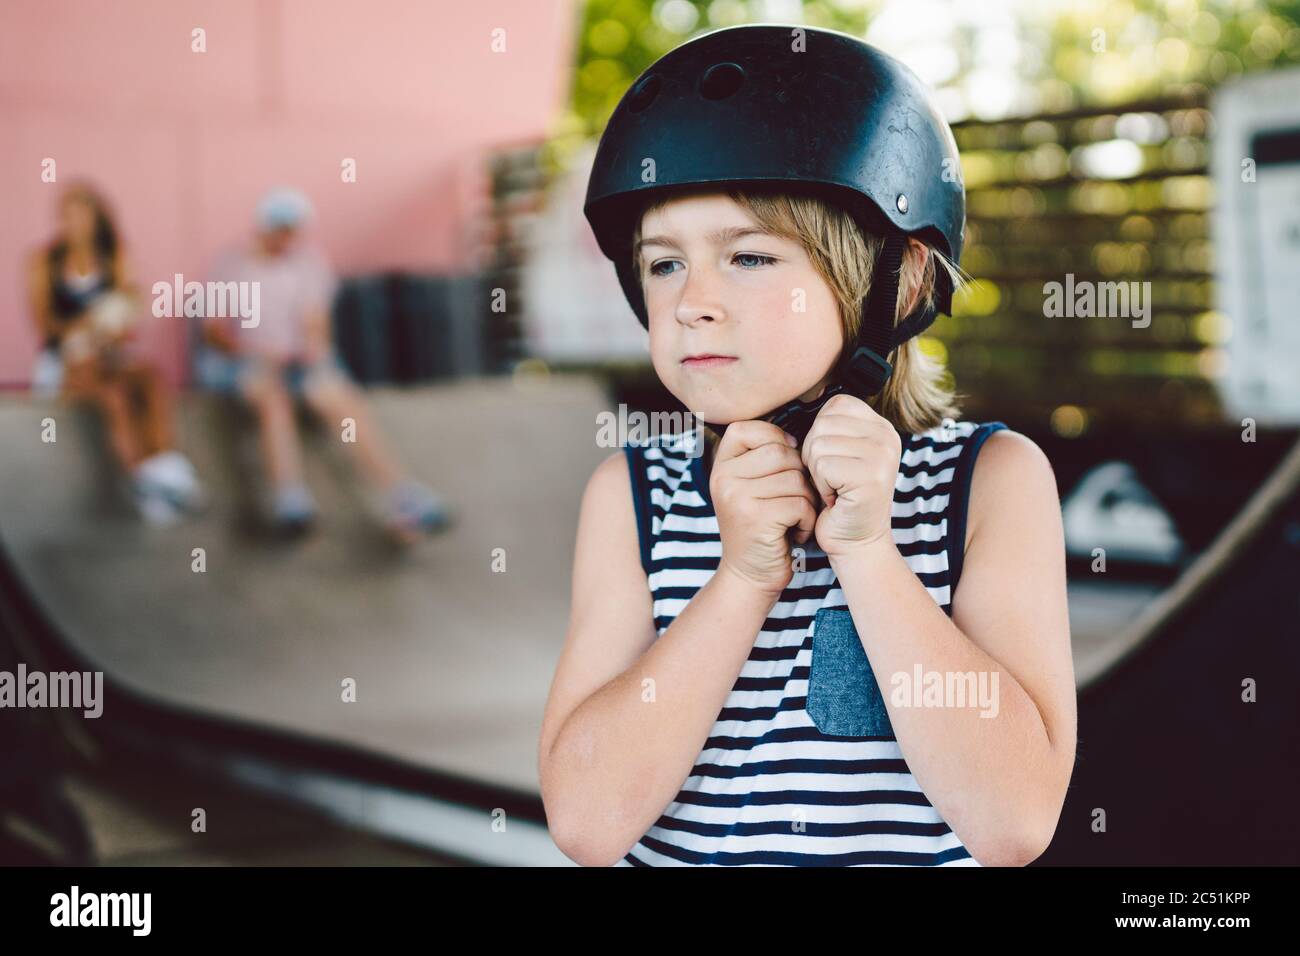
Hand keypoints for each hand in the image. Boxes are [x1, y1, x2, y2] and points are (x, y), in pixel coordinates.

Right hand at [710, 419, 818, 598]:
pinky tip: (797, 531)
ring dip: (806, 501)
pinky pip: (800, 503)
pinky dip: (808, 520)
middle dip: (799, 476)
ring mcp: (736, 497)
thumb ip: (763, 459)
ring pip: (795, 478)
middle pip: (780, 453)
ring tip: (795, 518)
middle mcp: (723, 478)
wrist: (750, 576)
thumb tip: (799, 436)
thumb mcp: (751, 487)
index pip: (748, 428)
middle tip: (795, 500)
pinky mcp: (756, 518)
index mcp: (720, 466)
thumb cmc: (761, 527)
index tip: (784, 466)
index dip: (774, 440)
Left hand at [801, 392, 901, 558]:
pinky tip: (835, 498)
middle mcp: (887, 436)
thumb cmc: (840, 498)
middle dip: (815, 455)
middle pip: (823, 424)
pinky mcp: (871, 475)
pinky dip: (820, 486)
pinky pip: (822, 465)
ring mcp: (882, 455)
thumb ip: (830, 427)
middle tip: (832, 479)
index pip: (836, 405)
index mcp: (881, 427)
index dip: (820, 433)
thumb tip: (806, 394)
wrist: (856, 541)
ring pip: (819, 444)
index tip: (832, 460)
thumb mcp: (838, 454)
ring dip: (817, 472)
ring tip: (834, 488)